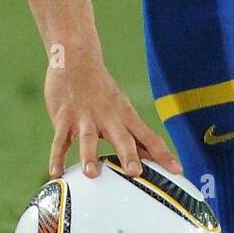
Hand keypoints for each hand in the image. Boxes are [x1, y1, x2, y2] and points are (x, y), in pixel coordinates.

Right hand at [44, 59, 180, 179]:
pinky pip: (60, 140)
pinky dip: (57, 156)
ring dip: (90, 156)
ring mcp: (85, 118)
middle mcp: (108, 117)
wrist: (75, 58)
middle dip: (129, 155)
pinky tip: (56, 173)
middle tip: (135, 172)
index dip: (163, 155)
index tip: (178, 171)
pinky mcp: (64, 119)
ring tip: (91, 173)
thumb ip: (133, 134)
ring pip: (88, 139)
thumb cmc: (101, 90)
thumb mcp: (121, 108)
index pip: (149, 138)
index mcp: (125, 116)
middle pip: (122, 138)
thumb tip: (151, 157)